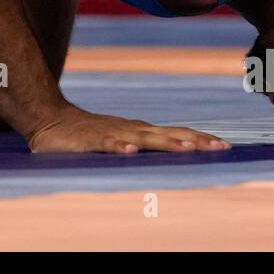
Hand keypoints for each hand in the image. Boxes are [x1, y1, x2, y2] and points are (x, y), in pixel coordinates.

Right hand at [27, 106, 229, 153]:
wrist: (49, 118)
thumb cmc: (89, 133)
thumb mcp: (121, 140)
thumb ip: (141, 147)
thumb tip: (172, 154)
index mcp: (140, 131)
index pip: (177, 134)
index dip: (200, 139)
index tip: (224, 145)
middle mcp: (131, 130)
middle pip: (169, 134)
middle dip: (195, 141)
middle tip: (219, 147)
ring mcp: (112, 133)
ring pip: (143, 138)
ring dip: (165, 143)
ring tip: (186, 149)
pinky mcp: (90, 140)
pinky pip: (106, 144)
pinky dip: (118, 147)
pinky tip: (129, 151)